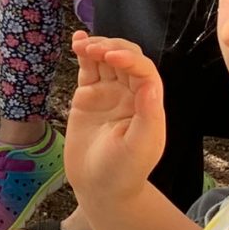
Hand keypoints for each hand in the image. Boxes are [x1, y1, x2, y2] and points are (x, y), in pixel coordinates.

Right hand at [65, 33, 167, 206]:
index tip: (111, 57)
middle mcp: (130, 95)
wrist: (99, 188)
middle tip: (94, 49)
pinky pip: (88, 70)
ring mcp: (108, 94)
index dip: (128, 59)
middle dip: (111, 48)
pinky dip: (83, 54)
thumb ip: (148, 115)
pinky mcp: (88, 97)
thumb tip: (151, 84)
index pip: (142, 70)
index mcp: (147, 104)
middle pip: (125, 58)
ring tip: (82, 44)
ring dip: (96, 46)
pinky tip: (77, 41)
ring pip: (105, 60)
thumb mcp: (140, 147)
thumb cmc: (123, 171)